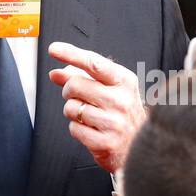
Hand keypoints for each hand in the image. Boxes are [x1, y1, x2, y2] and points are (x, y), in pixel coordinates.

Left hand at [47, 41, 145, 172]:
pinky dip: (77, 129)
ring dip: (73, 112)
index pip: (94, 64)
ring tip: (89, 116)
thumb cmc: (123, 114)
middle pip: (75, 85)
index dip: (71, 54)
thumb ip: (82, 78)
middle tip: (77, 96)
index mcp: (124, 82)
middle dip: (68, 90)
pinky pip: (74, 128)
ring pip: (71, 108)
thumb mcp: (109, 90)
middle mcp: (121, 100)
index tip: (54, 49)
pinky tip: (91, 130)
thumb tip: (56, 73)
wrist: (140, 146)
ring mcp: (114, 122)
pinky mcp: (106, 142)